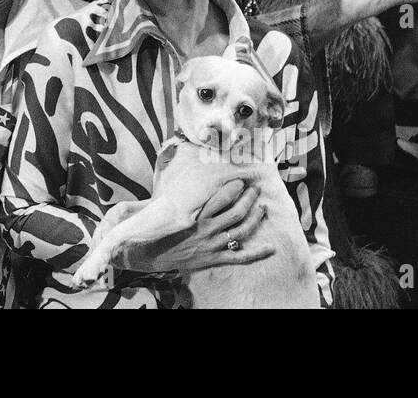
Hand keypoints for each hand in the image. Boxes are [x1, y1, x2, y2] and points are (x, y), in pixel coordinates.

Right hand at [110, 179, 272, 274]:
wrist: (146, 253)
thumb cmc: (153, 225)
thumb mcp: (158, 203)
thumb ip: (171, 187)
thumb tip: (166, 159)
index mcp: (194, 214)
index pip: (221, 198)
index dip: (235, 188)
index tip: (241, 179)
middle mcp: (205, 229)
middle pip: (236, 212)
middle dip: (249, 199)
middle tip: (255, 189)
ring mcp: (211, 245)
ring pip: (241, 231)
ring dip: (255, 218)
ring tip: (262, 207)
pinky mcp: (213, 259)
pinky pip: (239, 257)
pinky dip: (257, 253)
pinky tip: (271, 247)